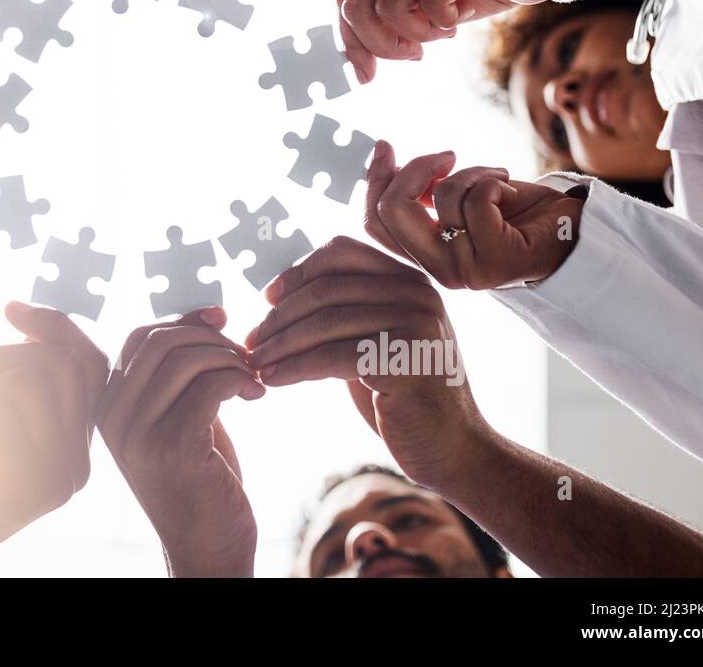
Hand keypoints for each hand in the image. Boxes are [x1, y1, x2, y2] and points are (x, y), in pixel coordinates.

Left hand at [0, 303, 109, 541]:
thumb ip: (31, 377)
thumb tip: (42, 321)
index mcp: (76, 446)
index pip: (94, 366)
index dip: (58, 326)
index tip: (14, 310)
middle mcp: (77, 464)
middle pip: (60, 364)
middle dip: (6, 363)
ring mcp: (57, 475)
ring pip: (27, 381)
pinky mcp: (29, 482)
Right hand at [99, 308, 263, 576]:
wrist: (207, 549)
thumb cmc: (199, 480)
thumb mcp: (178, 417)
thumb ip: (177, 374)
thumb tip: (207, 315)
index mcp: (108, 406)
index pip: (137, 336)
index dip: (183, 318)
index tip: (221, 319)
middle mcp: (114, 418)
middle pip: (160, 340)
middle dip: (211, 337)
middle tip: (244, 356)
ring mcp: (140, 435)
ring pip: (185, 359)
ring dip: (230, 359)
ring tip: (252, 378)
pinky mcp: (174, 450)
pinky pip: (210, 387)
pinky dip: (239, 380)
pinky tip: (256, 396)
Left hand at [246, 237, 491, 491]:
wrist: (453, 448)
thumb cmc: (404, 394)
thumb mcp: (378, 337)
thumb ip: (347, 308)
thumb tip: (280, 292)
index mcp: (409, 278)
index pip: (340, 252)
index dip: (297, 272)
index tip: (267, 299)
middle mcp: (416, 293)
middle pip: (325, 289)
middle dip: (278, 316)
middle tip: (249, 341)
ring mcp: (415, 324)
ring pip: (324, 322)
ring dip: (279, 345)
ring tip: (253, 363)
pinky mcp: (405, 361)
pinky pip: (331, 357)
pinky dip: (294, 367)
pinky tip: (273, 380)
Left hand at [338, 0, 585, 82]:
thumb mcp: (425, 5)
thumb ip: (391, 20)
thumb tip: (357, 62)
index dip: (350, 43)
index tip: (367, 75)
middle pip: (357, 5)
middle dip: (379, 45)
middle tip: (412, 55)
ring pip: (389, 7)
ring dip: (415, 34)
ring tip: (441, 32)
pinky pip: (430, 3)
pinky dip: (443, 23)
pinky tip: (460, 18)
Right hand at [363, 141, 583, 289]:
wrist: (574, 231)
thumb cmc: (518, 214)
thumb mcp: (458, 198)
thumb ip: (422, 192)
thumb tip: (383, 155)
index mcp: (425, 258)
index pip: (374, 224)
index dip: (374, 181)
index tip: (386, 147)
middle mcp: (440, 272)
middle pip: (393, 212)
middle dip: (416, 169)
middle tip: (446, 157)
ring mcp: (467, 270)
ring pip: (442, 198)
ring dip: (471, 172)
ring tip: (495, 180)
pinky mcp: (497, 259)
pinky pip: (479, 199)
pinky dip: (494, 179)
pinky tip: (510, 189)